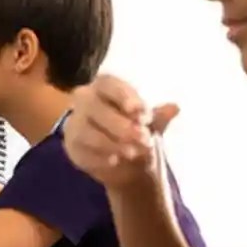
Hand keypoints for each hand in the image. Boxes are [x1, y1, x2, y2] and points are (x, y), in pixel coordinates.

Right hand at [63, 74, 179, 189]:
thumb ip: (158, 117)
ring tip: (132, 153)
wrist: (123, 161)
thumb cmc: (135, 131)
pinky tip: (115, 162)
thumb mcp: (151, 124)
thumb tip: (175, 108)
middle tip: (143, 138)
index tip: (141, 112)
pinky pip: (81, 150)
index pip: (109, 84)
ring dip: (110, 142)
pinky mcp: (71, 146)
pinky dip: (99, 157)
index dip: (124, 96)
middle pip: (94, 107)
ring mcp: (74, 123)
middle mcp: (84, 100)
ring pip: (85, 130)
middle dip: (120, 124)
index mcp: (104, 86)